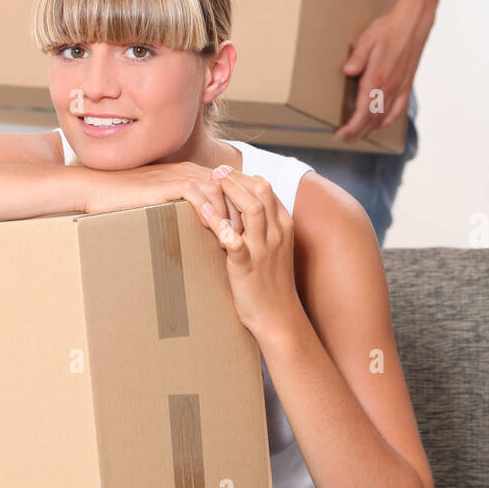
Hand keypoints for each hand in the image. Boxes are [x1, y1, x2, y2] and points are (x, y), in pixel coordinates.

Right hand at [77, 159, 240, 226]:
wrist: (97, 189)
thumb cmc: (124, 200)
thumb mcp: (159, 202)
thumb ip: (179, 208)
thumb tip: (194, 229)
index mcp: (191, 174)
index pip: (230, 186)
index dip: (244, 208)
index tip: (254, 232)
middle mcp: (190, 171)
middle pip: (232, 187)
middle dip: (246, 213)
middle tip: (255, 239)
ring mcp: (180, 175)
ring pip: (222, 192)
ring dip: (233, 217)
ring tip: (241, 242)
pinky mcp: (169, 184)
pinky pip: (201, 197)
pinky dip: (214, 216)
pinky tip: (220, 235)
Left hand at [199, 166, 300, 338]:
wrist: (278, 317)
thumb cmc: (271, 282)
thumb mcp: (273, 248)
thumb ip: (262, 227)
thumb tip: (240, 208)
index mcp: (284, 226)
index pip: (267, 190)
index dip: (245, 177)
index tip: (227, 172)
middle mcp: (277, 233)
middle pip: (261, 192)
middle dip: (237, 178)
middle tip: (216, 170)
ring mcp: (264, 249)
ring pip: (252, 210)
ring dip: (231, 191)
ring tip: (211, 181)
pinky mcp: (247, 266)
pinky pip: (234, 240)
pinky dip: (219, 224)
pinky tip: (204, 212)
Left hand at [335, 1, 430, 141]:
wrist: (414, 24)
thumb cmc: (390, 29)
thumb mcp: (368, 39)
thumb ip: (358, 57)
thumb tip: (347, 70)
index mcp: (378, 78)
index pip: (363, 112)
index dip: (352, 127)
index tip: (341, 134)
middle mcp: (390, 88)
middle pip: (372, 120)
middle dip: (357, 133)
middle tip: (343, 139)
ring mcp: (400, 88)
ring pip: (384, 118)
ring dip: (370, 129)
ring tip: (357, 135)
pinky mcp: (406, 86)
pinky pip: (398, 110)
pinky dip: (387, 121)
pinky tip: (381, 124)